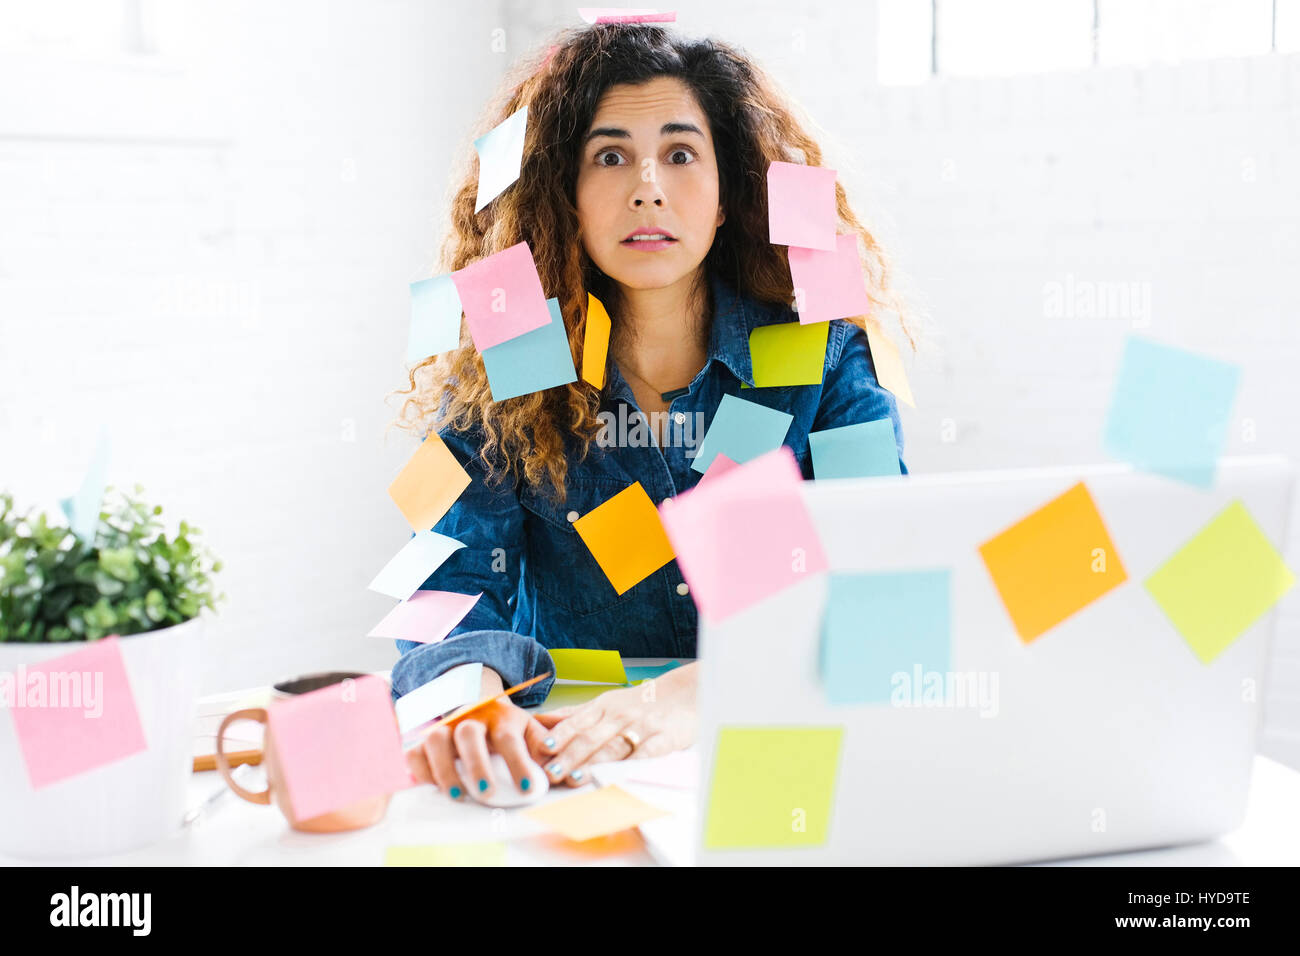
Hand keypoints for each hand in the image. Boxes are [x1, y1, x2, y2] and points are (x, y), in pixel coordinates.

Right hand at [406, 668, 551, 799]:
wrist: (480, 705)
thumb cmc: (509, 727)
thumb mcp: (531, 732)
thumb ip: (546, 751)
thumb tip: (564, 774)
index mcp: (501, 717)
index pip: (509, 739)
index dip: (518, 763)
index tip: (528, 788)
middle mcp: (471, 717)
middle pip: (468, 734)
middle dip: (476, 764)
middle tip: (487, 793)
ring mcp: (446, 726)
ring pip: (436, 738)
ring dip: (444, 768)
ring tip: (458, 796)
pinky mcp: (426, 738)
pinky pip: (415, 750)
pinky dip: (421, 769)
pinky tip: (434, 786)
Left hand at [533, 662, 697, 787]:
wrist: (685, 695)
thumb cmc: (640, 703)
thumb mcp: (605, 703)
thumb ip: (574, 714)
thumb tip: (540, 719)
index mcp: (603, 707)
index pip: (577, 722)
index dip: (559, 736)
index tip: (542, 749)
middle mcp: (619, 716)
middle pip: (591, 738)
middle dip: (569, 756)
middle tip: (551, 772)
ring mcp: (641, 727)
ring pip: (613, 747)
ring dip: (593, 764)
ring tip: (575, 778)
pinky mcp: (663, 740)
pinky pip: (646, 754)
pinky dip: (631, 766)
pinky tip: (618, 776)